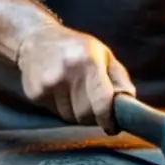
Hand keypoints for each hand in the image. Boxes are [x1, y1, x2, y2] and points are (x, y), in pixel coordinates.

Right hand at [17, 24, 134, 133]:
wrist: (36, 38)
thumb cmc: (75, 46)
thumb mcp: (103, 54)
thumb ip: (119, 78)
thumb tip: (129, 103)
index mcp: (88, 61)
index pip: (102, 102)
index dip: (108, 119)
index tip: (112, 126)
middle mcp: (67, 72)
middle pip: (85, 115)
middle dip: (93, 116)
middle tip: (94, 108)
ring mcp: (48, 84)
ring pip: (70, 117)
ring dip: (76, 112)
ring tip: (74, 93)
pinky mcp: (35, 92)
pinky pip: (55, 113)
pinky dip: (61, 107)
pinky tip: (60, 91)